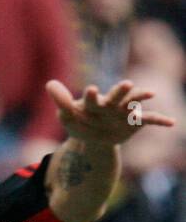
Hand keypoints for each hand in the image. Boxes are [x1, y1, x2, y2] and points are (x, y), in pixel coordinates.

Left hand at [45, 79, 174, 145]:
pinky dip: (160, 120)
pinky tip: (172, 122)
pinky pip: (150, 120)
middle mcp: (112, 103)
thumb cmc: (80, 122)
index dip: (91, 95)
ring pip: (134, 102)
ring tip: (150, 93)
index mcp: (94, 102)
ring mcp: (125, 111)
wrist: (93, 138)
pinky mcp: (135, 121)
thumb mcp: (67, 116)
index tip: (90, 89)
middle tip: (126, 84)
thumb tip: (49, 83)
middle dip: (121, 91)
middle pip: (116, 96)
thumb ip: (61, 101)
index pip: (92, 99)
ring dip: (139, 97)